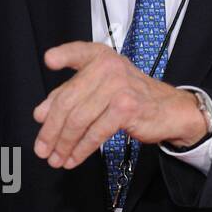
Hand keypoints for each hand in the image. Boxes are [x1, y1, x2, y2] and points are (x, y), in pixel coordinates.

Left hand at [33, 42, 206, 168]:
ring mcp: (118, 87)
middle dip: (50, 129)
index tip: (49, 62)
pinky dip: (81, 149)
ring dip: (63, 144)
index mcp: (100, 57)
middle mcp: (109, 67)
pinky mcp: (126, 108)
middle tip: (41, 148)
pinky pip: (95, 132)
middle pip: (68, 100)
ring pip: (79, 119)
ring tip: (55, 158)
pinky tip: (73, 159)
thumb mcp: (101, 88)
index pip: (79, 52)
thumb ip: (71, 95)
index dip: (63, 56)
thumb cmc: (131, 97)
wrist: (170, 110)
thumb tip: (41, 115)